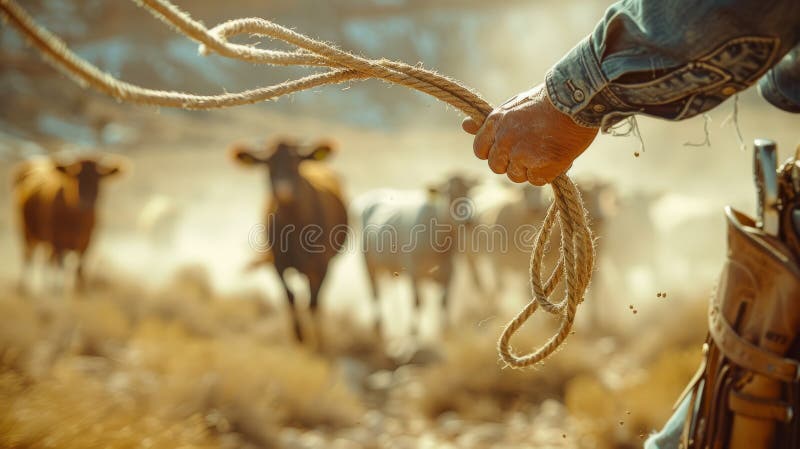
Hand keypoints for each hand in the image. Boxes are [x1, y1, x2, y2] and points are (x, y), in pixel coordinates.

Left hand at [463, 83, 598, 185]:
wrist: (578, 99)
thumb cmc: (547, 102)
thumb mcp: (514, 106)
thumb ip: (491, 122)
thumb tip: (465, 125)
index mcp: (495, 122)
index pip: (480, 151)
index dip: (494, 153)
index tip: (508, 149)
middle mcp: (504, 140)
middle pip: (497, 167)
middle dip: (512, 163)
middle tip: (532, 150)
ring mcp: (522, 154)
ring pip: (517, 176)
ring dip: (531, 169)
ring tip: (547, 149)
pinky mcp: (541, 166)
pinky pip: (537, 180)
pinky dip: (547, 173)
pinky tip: (557, 156)